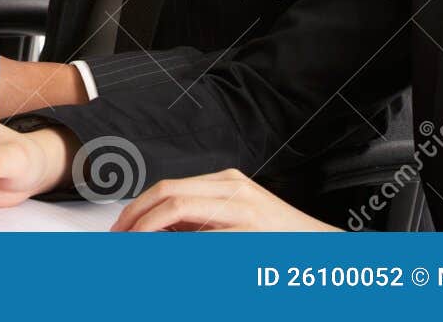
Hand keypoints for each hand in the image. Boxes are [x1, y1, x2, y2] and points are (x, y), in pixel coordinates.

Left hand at [112, 168, 338, 231]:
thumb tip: (154, 232)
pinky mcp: (249, 233)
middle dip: (135, 220)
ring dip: (148, 234)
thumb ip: (199, 221)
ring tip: (132, 250)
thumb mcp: (235, 220)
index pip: (167, 188)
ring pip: (177, 212)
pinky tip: (165, 261)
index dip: (138, 210)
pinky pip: (201, 242)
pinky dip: (176, 251)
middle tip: (118, 242)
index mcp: (226, 182)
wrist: (324, 251)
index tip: (121, 231)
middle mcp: (232, 188)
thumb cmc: (278, 240)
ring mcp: (242, 209)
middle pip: (167, 194)